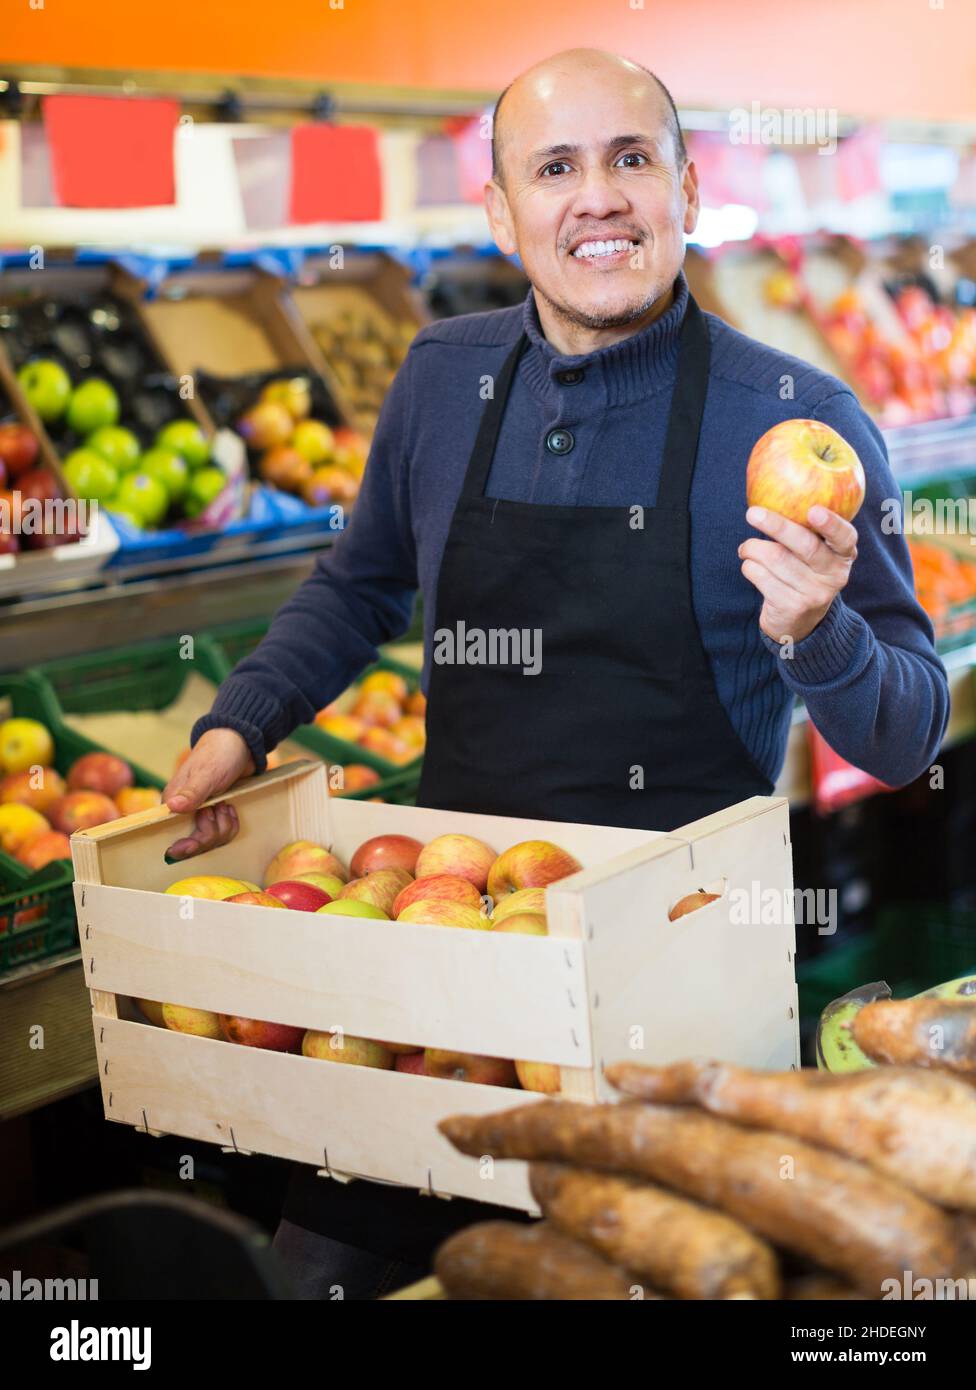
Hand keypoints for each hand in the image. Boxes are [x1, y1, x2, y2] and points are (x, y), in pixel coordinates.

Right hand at [161, 728, 254, 861]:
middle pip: (196, 842)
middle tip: (221, 807)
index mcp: (173, 802)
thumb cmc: (220, 754)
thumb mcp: (207, 773)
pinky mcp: (216, 815)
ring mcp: (201, 814)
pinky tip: (232, 809)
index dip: (187, 843)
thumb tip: (171, 807)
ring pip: (212, 839)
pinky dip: (230, 824)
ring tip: (227, 804)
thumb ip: (191, 792)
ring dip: (224, 825)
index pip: (176, 834)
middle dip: (212, 831)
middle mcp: (184, 812)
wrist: (240, 743)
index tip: (194, 844)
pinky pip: (223, 833)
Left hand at [738, 504, 857, 644]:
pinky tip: (750, 565)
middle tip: (752, 513)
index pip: (845, 537)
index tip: (813, 511)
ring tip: (747, 548)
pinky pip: (761, 576)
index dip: (831, 524)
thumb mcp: (816, 553)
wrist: (800, 622)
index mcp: (844, 554)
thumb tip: (775, 492)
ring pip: (775, 559)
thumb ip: (807, 529)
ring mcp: (814, 593)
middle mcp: (834, 575)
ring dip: (753, 548)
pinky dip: (749, 566)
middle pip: (805, 546)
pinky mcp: (792, 607)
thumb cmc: (804, 572)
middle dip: (776, 526)